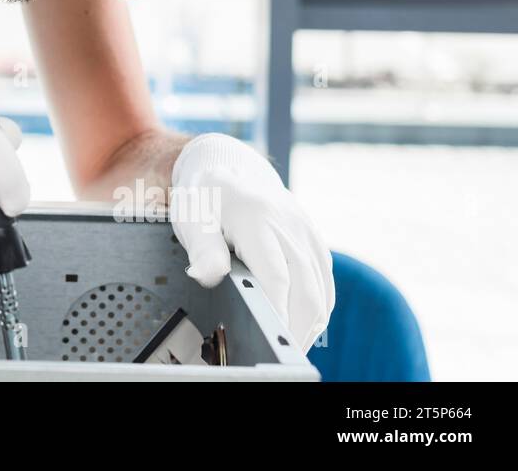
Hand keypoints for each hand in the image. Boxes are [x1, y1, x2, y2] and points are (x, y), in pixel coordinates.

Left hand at [169, 133, 333, 349]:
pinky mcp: (314, 238)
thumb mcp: (192, 217)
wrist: (227, 167)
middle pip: (307, 290)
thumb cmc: (206, 198)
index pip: (277, 277)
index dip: (277, 312)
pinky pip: (325, 279)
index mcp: (257, 219)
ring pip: (322, 289)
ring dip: (310, 321)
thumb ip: (202, 248)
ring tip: (289, 342)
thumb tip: (205, 275)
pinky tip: (302, 321)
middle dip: (298, 327)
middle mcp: (289, 226)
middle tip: (281, 349)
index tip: (270, 336)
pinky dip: (317, 306)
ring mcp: (306, 231)